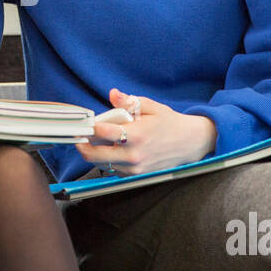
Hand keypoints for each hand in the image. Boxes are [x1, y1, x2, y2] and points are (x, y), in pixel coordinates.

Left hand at [76, 88, 217, 175]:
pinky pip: (113, 169)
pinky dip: (108, 160)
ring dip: (96, 153)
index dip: (89, 126)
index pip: (102, 132)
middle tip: (79, 136)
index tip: (84, 123)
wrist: (190, 143)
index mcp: (136, 135)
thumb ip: (129, 101)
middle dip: (82, 145)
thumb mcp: (151, 107)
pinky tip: (113, 149)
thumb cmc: (170, 123)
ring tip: (100, 140)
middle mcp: (133, 155)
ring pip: (102, 163)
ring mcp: (134, 168)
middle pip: (94, 154)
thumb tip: (112, 94)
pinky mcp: (135, 175)